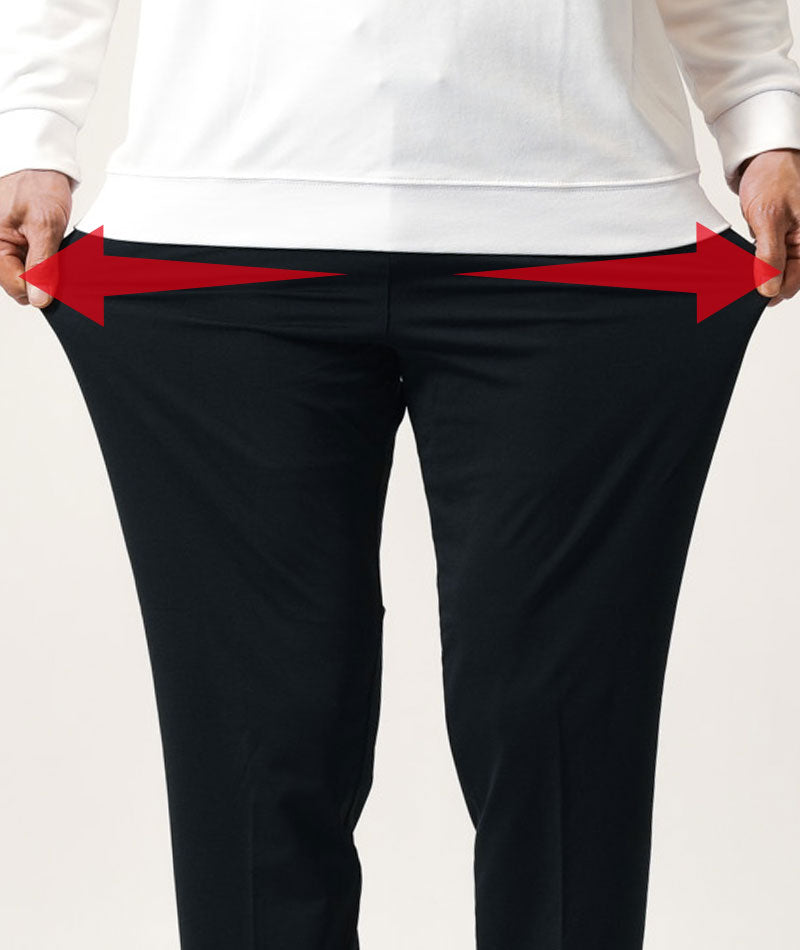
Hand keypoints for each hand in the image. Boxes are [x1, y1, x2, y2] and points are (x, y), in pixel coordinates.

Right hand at [0, 169, 71, 307]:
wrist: (42, 165)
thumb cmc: (38, 186)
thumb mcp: (44, 225)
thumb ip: (41, 264)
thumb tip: (39, 299)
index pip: (16, 287)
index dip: (40, 287)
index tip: (58, 276)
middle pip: (22, 285)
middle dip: (43, 277)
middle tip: (59, 257)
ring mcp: (9, 248)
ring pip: (30, 277)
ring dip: (46, 269)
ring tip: (56, 248)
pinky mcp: (20, 245)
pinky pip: (34, 265)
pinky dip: (48, 261)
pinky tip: (56, 249)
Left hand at [738, 148, 799, 306]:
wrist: (766, 156)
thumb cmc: (775, 176)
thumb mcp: (768, 218)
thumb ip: (769, 256)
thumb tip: (769, 289)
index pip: (793, 283)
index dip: (770, 291)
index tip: (746, 295)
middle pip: (784, 279)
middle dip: (763, 282)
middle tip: (738, 283)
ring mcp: (793, 242)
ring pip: (775, 271)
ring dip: (757, 273)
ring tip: (738, 272)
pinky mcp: (780, 238)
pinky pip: (769, 259)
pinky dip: (755, 262)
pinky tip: (741, 263)